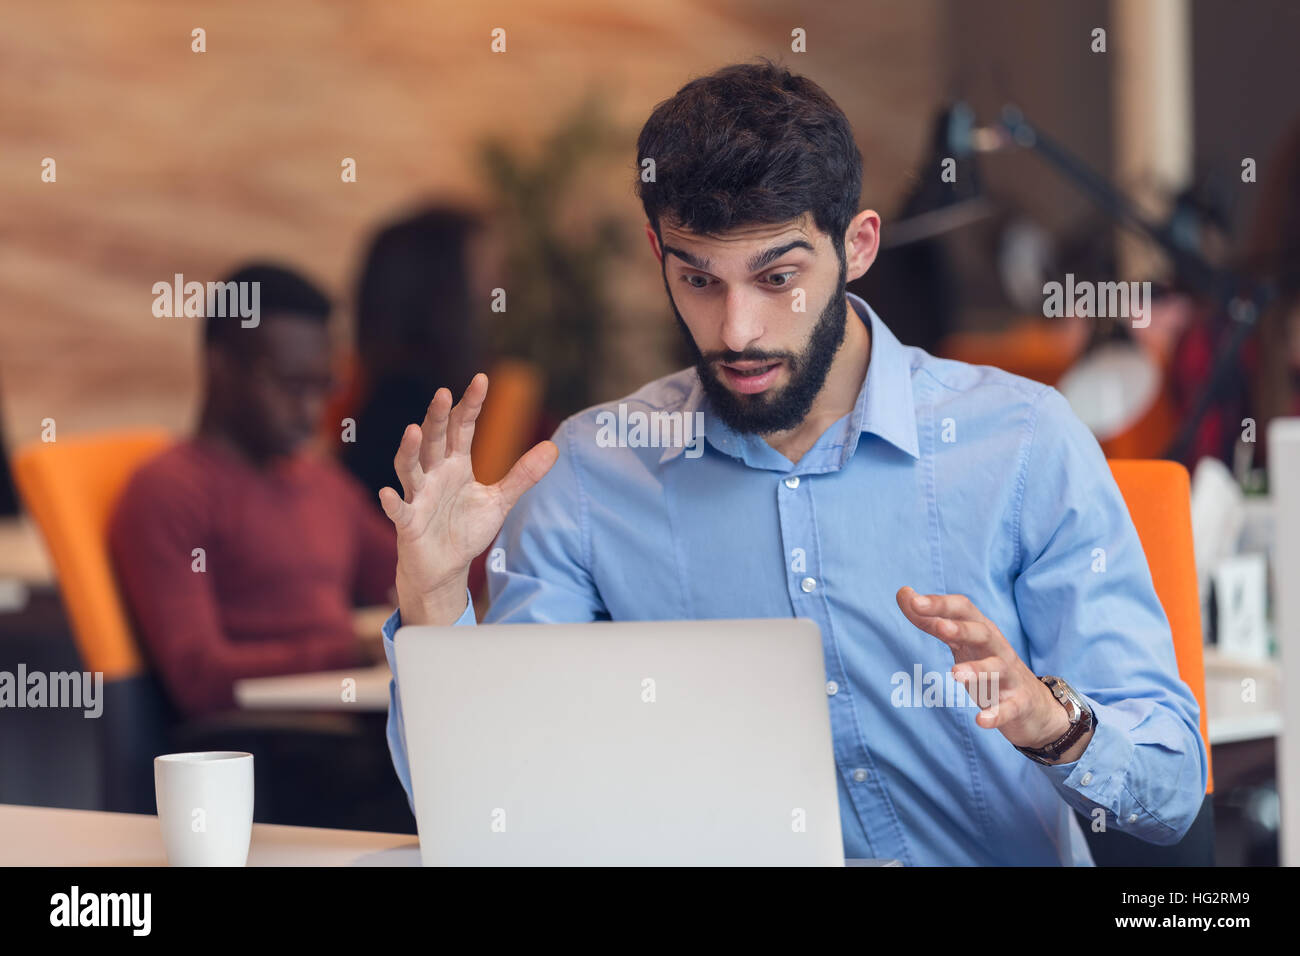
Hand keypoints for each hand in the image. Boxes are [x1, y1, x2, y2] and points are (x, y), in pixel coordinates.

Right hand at [379, 372, 557, 624]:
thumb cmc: (465, 529)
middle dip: (437, 417)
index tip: (481, 379)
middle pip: (434, 440)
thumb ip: (522, 475)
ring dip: (410, 451)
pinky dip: (392, 503)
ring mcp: (419, 497)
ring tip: (414, 430)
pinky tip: (387, 493)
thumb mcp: (499, 501)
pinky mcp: (409, 523)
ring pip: (410, 468)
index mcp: (456, 465)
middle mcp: (434, 475)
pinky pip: (399, 511)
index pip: (461, 428)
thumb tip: (553, 447)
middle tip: (443, 393)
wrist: (444, 568)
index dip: (470, 405)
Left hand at [895, 586, 1080, 754]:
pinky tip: (980, 721)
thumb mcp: (960, 643)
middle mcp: (997, 649)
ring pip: (997, 668)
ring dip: (978, 670)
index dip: (940, 604)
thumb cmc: (988, 666)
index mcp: (980, 631)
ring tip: (955, 674)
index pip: (963, 609)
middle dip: (962, 628)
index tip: (913, 601)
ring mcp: (1010, 676)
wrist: (1033, 706)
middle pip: (982, 632)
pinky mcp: (1019, 703)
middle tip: (939, 627)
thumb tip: (904, 593)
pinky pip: (1009, 708)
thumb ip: (930, 621)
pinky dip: (996, 714)